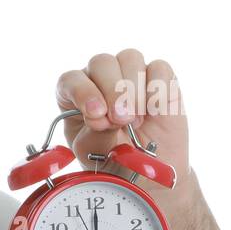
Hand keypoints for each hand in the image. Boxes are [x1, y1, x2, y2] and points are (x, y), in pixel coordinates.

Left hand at [55, 49, 189, 181]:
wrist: (145, 172)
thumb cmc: (111, 159)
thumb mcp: (94, 151)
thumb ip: (95, 132)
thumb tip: (105, 114)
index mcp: (74, 94)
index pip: (71, 79)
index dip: (83, 93)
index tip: (97, 114)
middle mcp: (99, 78)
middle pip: (101, 62)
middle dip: (112, 90)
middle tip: (121, 120)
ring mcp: (129, 73)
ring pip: (129, 58)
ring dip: (133, 90)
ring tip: (135, 120)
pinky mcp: (159, 77)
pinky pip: (159, 67)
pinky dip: (158, 89)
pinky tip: (154, 112)